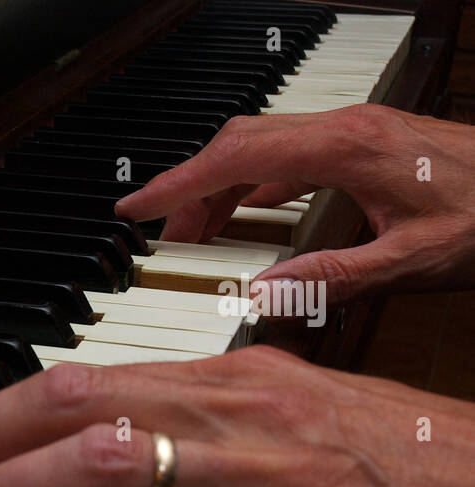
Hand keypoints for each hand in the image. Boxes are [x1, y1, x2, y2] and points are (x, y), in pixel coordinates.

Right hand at [114, 105, 474, 305]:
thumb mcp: (410, 262)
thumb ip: (329, 280)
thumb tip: (260, 297)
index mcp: (347, 149)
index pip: (236, 158)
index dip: (178, 185)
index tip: (137, 208)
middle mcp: (347, 128)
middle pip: (240, 144)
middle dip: (192, 188)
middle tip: (163, 234)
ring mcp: (358, 129)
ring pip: (263, 145)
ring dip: (223, 185)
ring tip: (201, 232)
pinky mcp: (369, 141)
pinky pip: (292, 152)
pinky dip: (258, 181)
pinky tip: (254, 209)